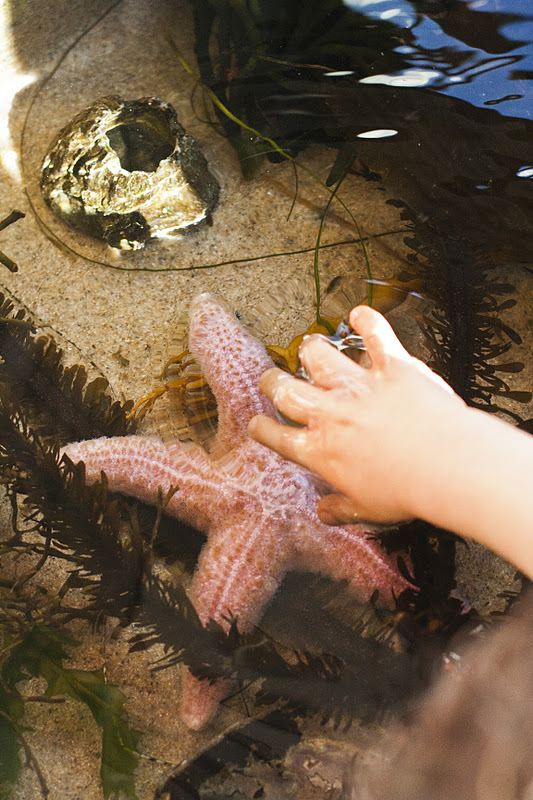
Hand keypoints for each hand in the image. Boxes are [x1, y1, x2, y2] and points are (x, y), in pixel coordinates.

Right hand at [248, 305, 463, 524]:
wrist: (444, 464)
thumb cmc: (407, 490)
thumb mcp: (367, 510)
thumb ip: (341, 508)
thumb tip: (325, 513)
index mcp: (320, 451)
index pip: (278, 437)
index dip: (263, 429)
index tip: (257, 424)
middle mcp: (331, 413)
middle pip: (286, 390)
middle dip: (272, 383)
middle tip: (269, 379)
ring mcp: (359, 386)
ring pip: (319, 357)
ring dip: (310, 351)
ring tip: (308, 349)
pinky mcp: (391, 366)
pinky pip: (374, 335)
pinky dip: (367, 321)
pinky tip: (360, 313)